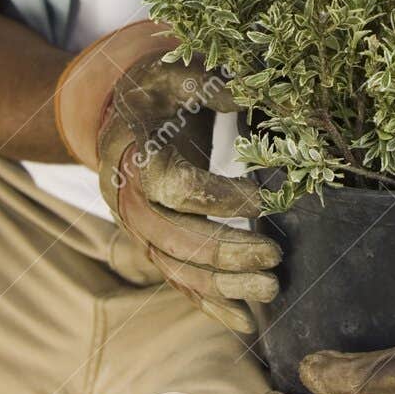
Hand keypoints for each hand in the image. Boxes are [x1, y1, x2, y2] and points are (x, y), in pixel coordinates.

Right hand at [55, 27, 280, 334]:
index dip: (219, 198)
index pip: (173, 187)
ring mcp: (136, 227)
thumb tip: (257, 93)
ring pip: (174, 267)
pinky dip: (208, 304)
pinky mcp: (150, 244)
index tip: (265, 199)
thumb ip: (214, 82)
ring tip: (271, 289)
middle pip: (171, 238)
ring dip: (222, 285)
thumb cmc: (158, 88)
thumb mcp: (179, 71)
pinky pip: (176, 281)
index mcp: (133, 152)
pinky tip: (244, 321)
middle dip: (224, 252)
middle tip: (274, 256)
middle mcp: (128, 197)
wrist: (120, 111)